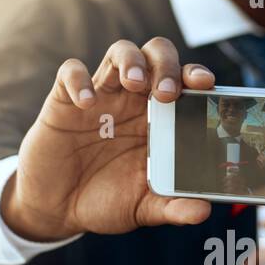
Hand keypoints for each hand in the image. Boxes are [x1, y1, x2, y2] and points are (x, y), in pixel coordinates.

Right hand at [2, 37, 214, 241]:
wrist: (59, 210)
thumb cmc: (106, 200)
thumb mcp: (143, 208)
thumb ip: (172, 208)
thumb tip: (202, 212)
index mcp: (160, 119)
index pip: (184, 82)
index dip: (196, 75)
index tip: (205, 84)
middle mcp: (134, 100)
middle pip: (156, 55)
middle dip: (165, 65)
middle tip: (166, 93)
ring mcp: (101, 95)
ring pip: (120, 52)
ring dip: (130, 60)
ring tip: (134, 82)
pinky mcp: (64, 101)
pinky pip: (71, 73)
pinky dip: (79, 80)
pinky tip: (86, 103)